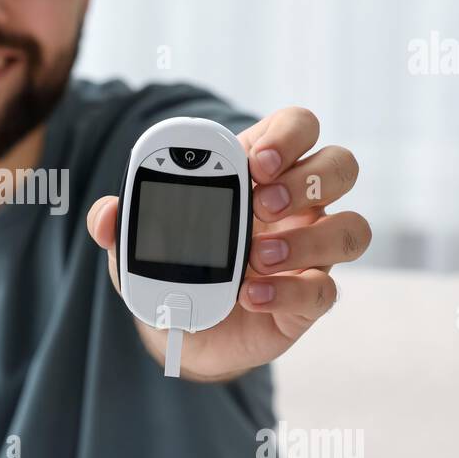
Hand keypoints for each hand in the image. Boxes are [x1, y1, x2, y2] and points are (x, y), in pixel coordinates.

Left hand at [86, 106, 370, 381]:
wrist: (184, 330)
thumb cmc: (175, 266)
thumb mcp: (142, 242)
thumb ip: (124, 222)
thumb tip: (105, 215)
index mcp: (262, 171)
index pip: (297, 128)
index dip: (287, 135)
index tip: (254, 162)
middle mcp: (298, 205)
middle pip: (341, 165)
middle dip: (310, 178)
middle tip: (264, 203)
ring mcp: (311, 252)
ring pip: (352, 228)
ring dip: (309, 239)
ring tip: (256, 257)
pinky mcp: (310, 298)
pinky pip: (324, 290)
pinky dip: (287, 291)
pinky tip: (251, 296)